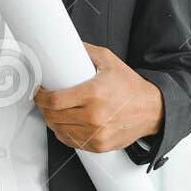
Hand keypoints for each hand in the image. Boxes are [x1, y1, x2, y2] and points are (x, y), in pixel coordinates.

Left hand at [34, 43, 162, 153]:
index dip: (40, 97)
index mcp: (94, 94)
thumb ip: (85, 51)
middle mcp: (95, 116)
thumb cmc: (130, 87)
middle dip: (43, 108)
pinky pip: (71, 141)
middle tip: (44, 100)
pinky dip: (64, 133)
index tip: (38, 92)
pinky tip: (65, 123)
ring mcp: (97, 134)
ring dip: (52, 121)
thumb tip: (66, 44)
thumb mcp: (109, 61)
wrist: (151, 110)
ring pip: (60, 130)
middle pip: (54, 116)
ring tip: (53, 111)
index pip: (55, 101)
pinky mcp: (99, 146)